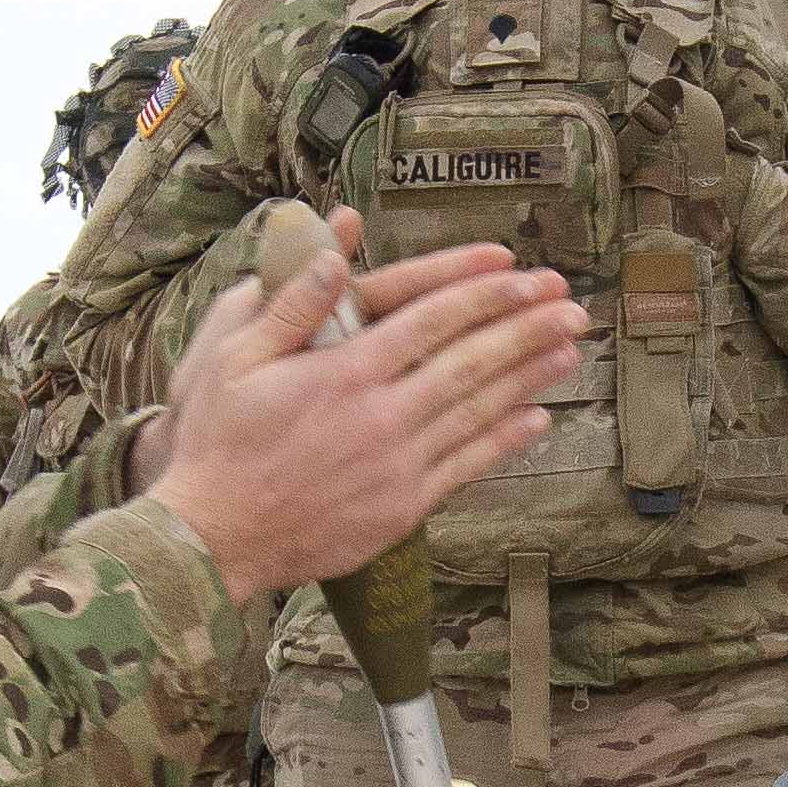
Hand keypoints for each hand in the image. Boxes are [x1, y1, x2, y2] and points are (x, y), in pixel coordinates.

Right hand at [147, 225, 579, 600]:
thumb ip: (291, 302)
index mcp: (343, 370)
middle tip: (572, 303)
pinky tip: (536, 417)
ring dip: (530, 377)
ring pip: (479, 410)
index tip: (524, 273)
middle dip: (527, 327)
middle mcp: (380, 414)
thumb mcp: (233, 355)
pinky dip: (505, 440)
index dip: (484, 292)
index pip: (432, 318)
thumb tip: (335, 250)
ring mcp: (397, 464)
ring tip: (570, 348)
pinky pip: (466, 466)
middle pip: (471, 360)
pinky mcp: (402, 506)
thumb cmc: (218, 441)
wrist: (215, 536)